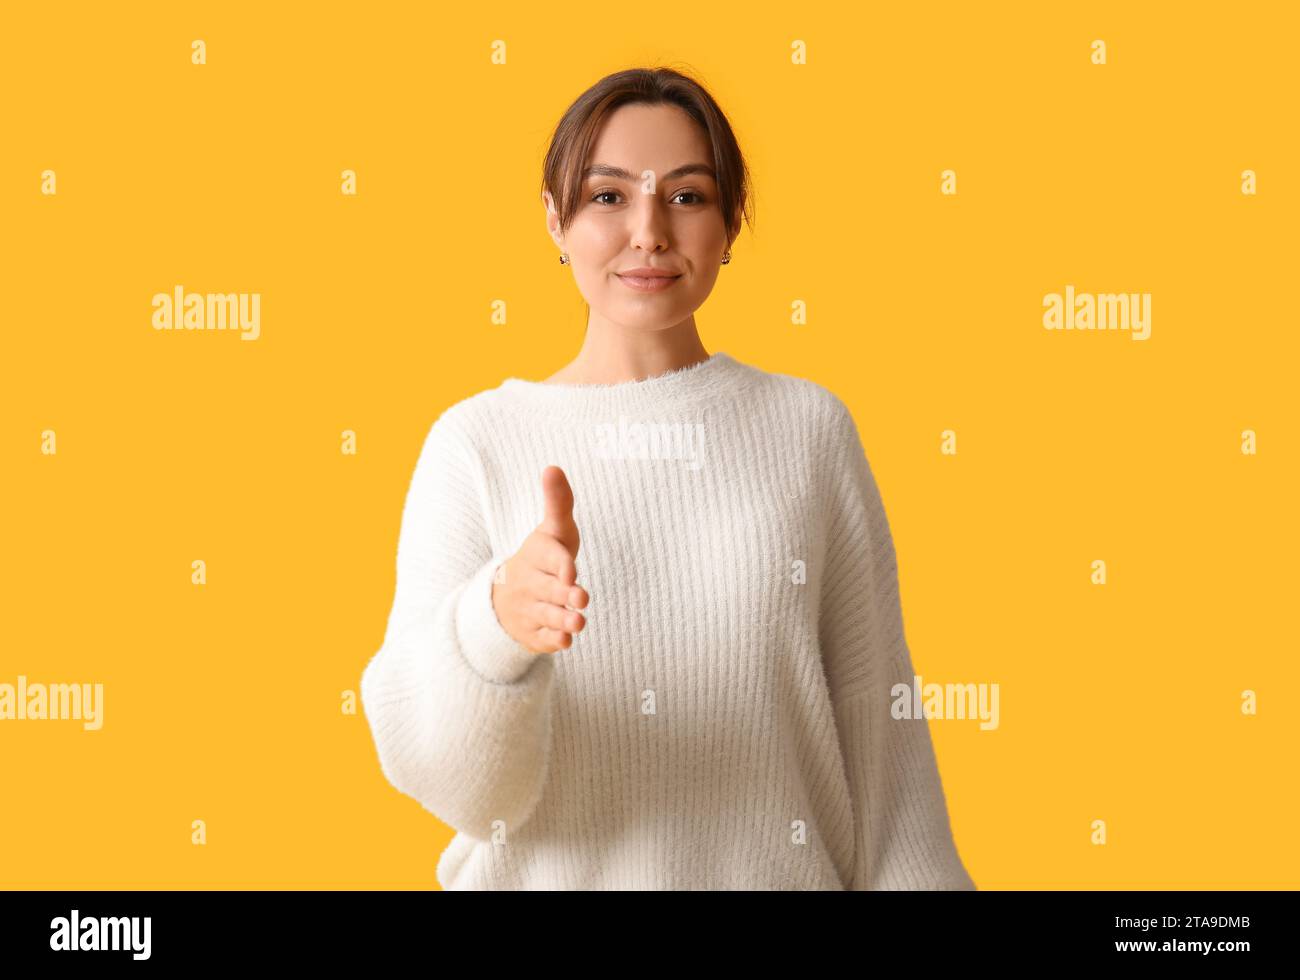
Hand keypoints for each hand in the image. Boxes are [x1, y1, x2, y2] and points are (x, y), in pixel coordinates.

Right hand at [491, 465, 589, 653]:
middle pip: (550, 590)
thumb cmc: (544, 557)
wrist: (509, 595)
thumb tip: (552, 467)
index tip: (571, 572)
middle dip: (566, 595)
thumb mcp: (552, 530)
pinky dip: (554, 641)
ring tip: (579, 622)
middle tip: (582, 598)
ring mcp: (530, 610)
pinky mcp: (533, 633)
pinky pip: (543, 640)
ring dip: (564, 620)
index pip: (550, 558)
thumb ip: (558, 502)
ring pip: (548, 616)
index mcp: (536, 555)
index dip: (561, 565)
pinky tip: (566, 640)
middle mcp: (530, 583)